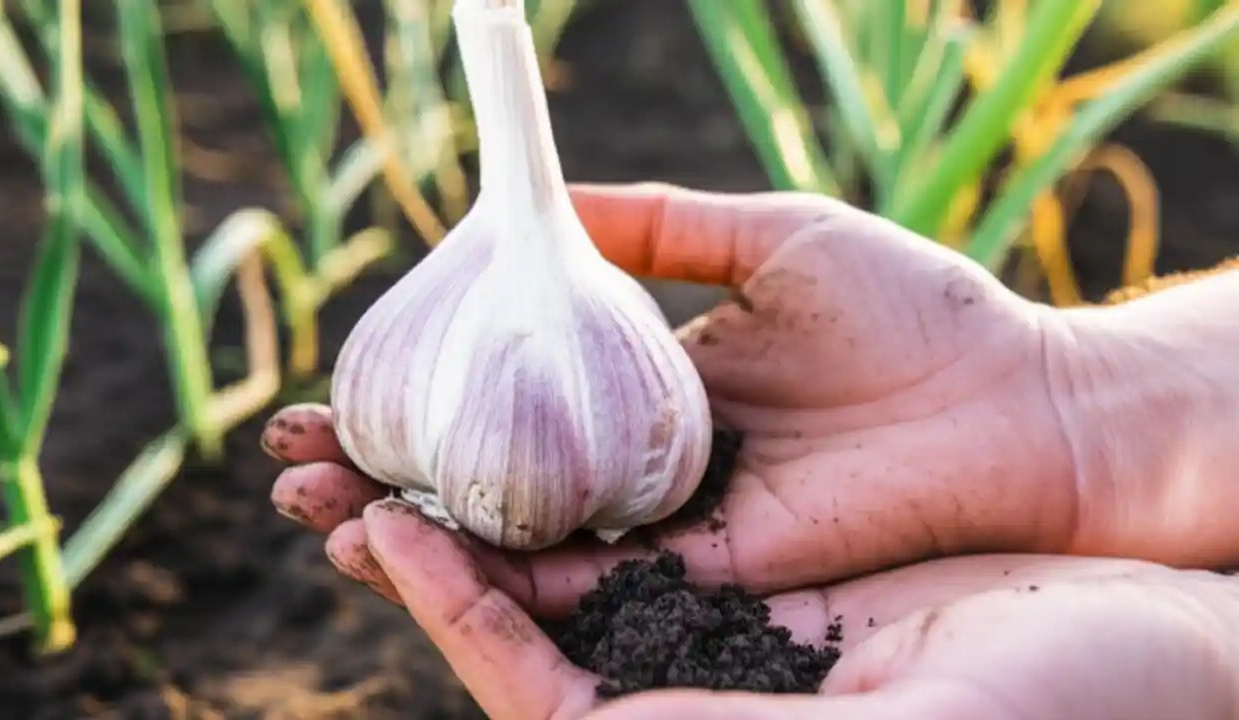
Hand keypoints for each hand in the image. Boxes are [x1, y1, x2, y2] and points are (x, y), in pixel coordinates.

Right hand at [267, 182, 1085, 606]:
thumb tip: (552, 199)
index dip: (420, 393)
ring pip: (516, 543)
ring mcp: (670, 530)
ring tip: (315, 516)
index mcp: (655, 384)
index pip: (510, 398)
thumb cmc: (920, 309)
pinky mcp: (705, 583)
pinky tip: (411, 556)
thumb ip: (661, 226)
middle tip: (290, 465)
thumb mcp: (771, 236)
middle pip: (492, 480)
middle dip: (386, 477)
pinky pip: (584, 583)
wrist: (1022, 407)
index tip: (336, 385)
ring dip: (413, 535)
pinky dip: (494, 575)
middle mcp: (646, 465)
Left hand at [286, 497, 1238, 718]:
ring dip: (485, 501)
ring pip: (572, 565)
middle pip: (525, 628)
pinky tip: (540, 418)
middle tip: (328, 472)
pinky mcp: (759, 577)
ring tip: (400, 436)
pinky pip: (645, 522)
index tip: (382, 532)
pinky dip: (582, 473)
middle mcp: (694, 702)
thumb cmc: (1061, 711)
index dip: (454, 616)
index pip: (538, 697)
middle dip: (427, 554)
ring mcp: (722, 638)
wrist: (1143, 652)